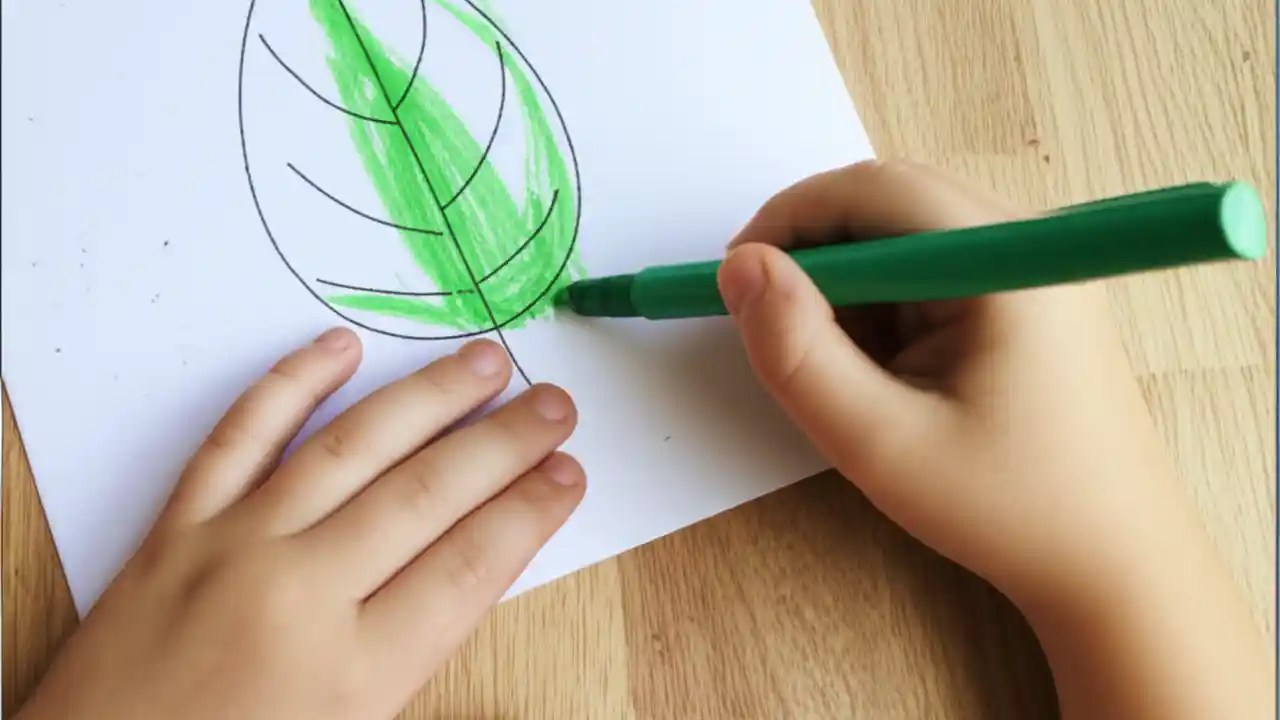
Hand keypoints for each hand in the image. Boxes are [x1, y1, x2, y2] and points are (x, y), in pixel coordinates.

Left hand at [19, 331, 584, 719]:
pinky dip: (290, 383)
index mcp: (352, 673)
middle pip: (427, 495)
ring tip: (486, 363)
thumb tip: (479, 567)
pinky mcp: (174, 529)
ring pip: (351, 448)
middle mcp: (298, 595)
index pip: (469, 565)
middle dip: (504, 443)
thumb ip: (416, 654)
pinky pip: (239, 436)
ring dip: (427, 398)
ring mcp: (232, 549)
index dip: (529, 511)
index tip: (570, 473)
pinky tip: (340, 347)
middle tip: (554, 405)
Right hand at [718, 160, 1270, 718]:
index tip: (736, 279)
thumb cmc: (1008, 510)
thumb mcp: (881, 442)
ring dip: (850, 286)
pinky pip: (933, 275)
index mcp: (1004, 263)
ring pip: (905, 239)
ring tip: (839, 371)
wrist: (1116, 565)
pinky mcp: (1026, 301)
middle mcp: (1025, 245)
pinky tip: (884, 375)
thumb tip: (741, 268)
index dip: (791, 219)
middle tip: (772, 325)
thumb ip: (799, 352)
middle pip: (891, 203)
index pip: (876, 191)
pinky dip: (885, 309)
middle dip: (816, 253)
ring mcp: (1031, 270)